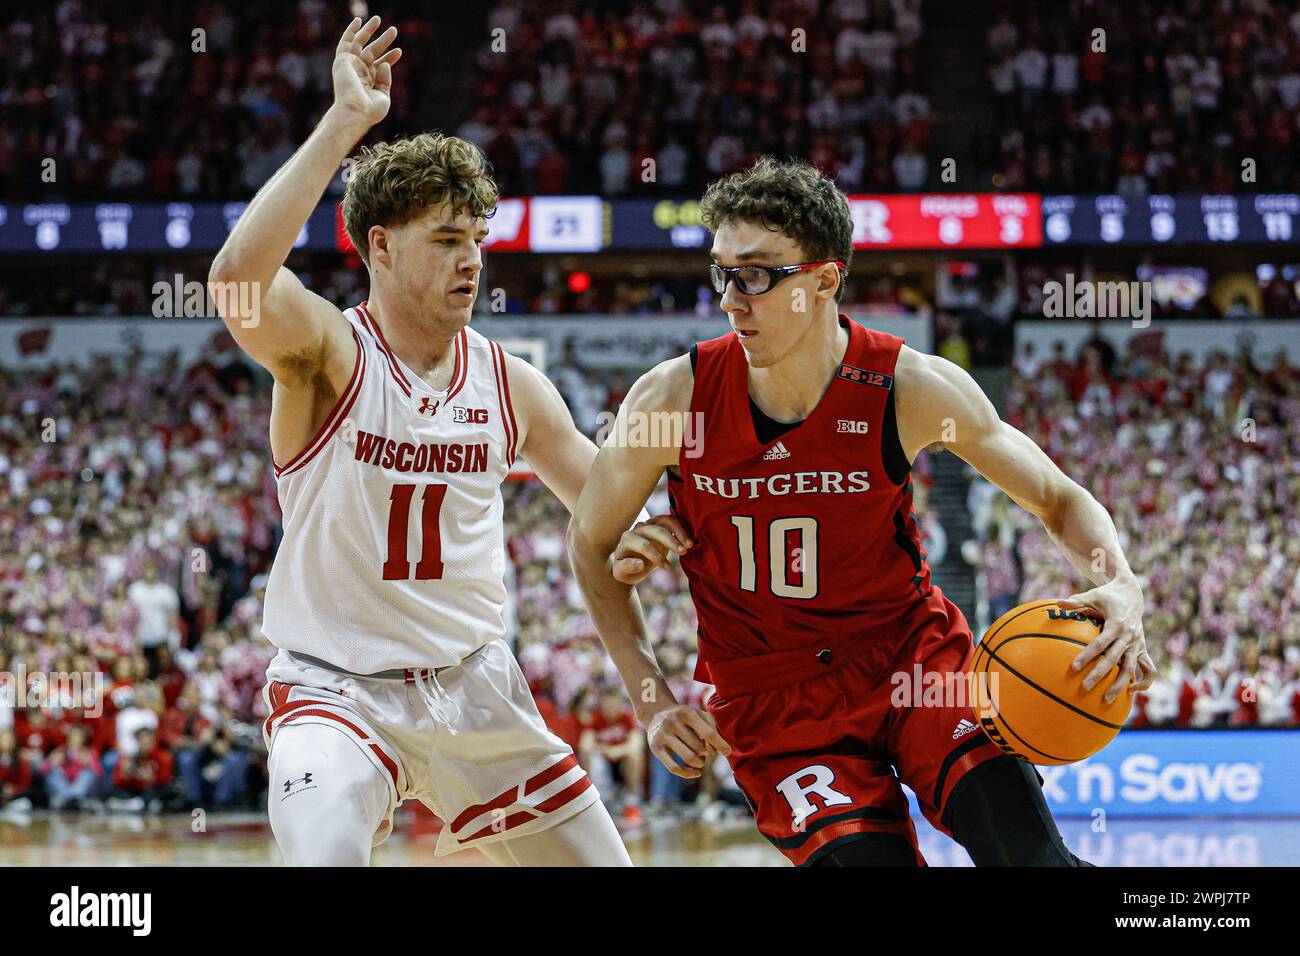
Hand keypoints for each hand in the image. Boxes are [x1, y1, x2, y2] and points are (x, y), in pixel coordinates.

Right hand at [332, 16, 401, 127]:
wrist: (355, 111)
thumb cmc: (369, 110)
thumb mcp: (384, 96)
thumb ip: (385, 80)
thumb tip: (384, 63)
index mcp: (367, 83)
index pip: (379, 66)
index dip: (389, 57)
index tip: (399, 51)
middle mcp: (358, 73)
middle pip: (372, 52)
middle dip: (383, 41)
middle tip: (394, 30)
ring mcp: (350, 66)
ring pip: (360, 44)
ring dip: (369, 31)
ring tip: (379, 19)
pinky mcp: (343, 61)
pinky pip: (346, 42)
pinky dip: (351, 31)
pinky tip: (359, 20)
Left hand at [610, 514, 693, 584]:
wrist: (629, 564)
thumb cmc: (624, 570)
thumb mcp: (620, 573)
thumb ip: (627, 567)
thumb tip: (640, 563)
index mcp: (627, 539)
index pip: (644, 544)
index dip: (657, 556)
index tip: (667, 567)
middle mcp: (638, 529)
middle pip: (656, 530)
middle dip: (671, 541)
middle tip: (684, 552)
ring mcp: (650, 525)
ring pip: (666, 521)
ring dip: (680, 531)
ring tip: (690, 544)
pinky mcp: (661, 525)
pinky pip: (673, 522)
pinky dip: (683, 529)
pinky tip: (690, 540)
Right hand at [646, 705, 730, 778]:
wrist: (657, 713)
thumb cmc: (685, 717)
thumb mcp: (700, 715)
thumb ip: (712, 730)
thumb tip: (716, 751)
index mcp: (688, 713)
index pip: (708, 733)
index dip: (720, 745)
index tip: (727, 752)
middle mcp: (673, 722)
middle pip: (700, 748)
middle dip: (707, 753)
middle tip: (705, 751)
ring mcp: (663, 735)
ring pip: (689, 758)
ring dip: (700, 763)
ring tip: (701, 760)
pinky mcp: (655, 747)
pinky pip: (674, 768)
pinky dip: (688, 774)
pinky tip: (696, 773)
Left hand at [1060, 577, 1157, 703]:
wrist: (1132, 593)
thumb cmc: (1107, 596)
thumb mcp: (1092, 596)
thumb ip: (1076, 602)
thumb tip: (1057, 603)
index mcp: (1117, 624)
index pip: (1100, 643)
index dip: (1088, 656)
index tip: (1073, 667)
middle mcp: (1129, 636)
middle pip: (1114, 660)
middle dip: (1099, 675)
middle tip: (1084, 687)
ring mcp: (1138, 644)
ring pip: (1131, 669)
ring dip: (1120, 685)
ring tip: (1106, 700)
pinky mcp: (1143, 649)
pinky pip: (1149, 669)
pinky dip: (1144, 682)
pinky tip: (1130, 691)